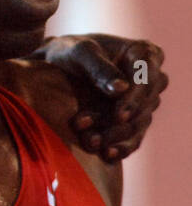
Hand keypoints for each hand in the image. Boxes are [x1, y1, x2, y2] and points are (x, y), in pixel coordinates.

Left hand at [36, 34, 167, 161]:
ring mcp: (143, 101)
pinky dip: (121, 147)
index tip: (119, 115)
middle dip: (117, 121)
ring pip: (137, 123)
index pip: (146, 78)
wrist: (55, 66)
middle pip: (144, 105)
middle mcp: (150, 78)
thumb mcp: (79, 52)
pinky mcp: (131, 120)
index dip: (134, 99)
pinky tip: (106, 154)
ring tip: (89, 141)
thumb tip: (122, 89)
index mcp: (144, 54)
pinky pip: (134, 137)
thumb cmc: (68, 51)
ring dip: (114, 135)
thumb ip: (98, 68)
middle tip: (88, 129)